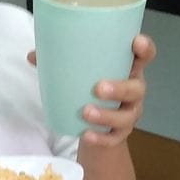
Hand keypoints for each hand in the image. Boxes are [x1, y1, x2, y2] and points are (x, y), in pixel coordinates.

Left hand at [27, 34, 156, 146]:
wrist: (98, 126)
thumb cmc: (91, 88)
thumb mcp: (81, 73)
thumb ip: (60, 62)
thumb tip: (34, 55)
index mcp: (127, 68)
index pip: (145, 55)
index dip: (145, 47)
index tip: (135, 41)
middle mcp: (134, 89)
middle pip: (137, 88)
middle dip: (120, 88)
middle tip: (98, 88)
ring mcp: (129, 113)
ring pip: (126, 115)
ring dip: (108, 115)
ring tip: (86, 112)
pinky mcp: (120, 133)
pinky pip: (114, 137)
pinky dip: (101, 137)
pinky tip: (87, 135)